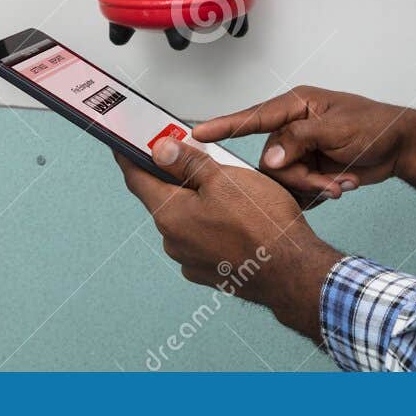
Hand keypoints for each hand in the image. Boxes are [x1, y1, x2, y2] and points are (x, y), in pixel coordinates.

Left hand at [117, 136, 340, 339]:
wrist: (292, 270)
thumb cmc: (263, 225)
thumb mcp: (224, 178)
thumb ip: (187, 163)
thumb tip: (161, 151)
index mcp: (170, 214)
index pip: (137, 179)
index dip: (129, 157)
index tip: (123, 144)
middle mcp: (173, 241)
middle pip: (164, 198)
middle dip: (175, 176)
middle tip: (194, 157)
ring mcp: (190, 259)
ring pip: (186, 219)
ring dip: (197, 202)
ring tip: (229, 189)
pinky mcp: (209, 271)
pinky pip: (201, 239)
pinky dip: (210, 223)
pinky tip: (235, 217)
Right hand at [192, 86, 415, 212]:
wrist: (402, 147)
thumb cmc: (375, 126)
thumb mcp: (337, 129)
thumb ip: (300, 141)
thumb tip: (270, 159)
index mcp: (296, 106)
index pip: (252, 116)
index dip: (222, 126)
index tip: (195, 134)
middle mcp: (294, 126)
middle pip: (271, 159)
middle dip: (298, 176)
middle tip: (328, 182)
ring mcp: (302, 148)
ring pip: (285, 178)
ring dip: (313, 186)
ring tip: (340, 183)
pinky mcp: (310, 168)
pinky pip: (299, 187)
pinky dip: (319, 191)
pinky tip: (341, 184)